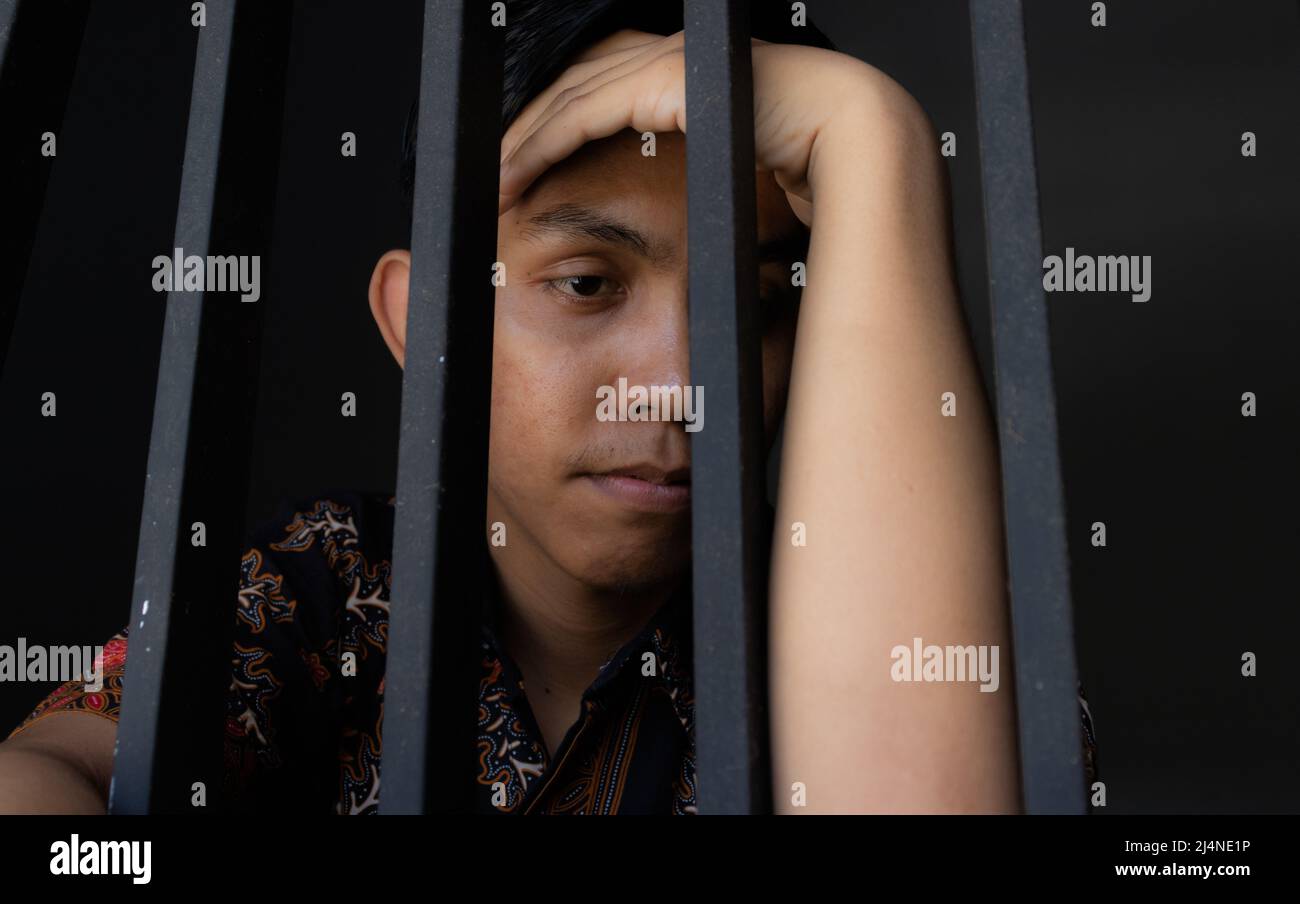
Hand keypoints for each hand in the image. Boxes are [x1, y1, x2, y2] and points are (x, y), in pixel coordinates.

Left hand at [497, 29, 912, 226]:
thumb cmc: (818, 166)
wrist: (857, 137)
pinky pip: (584, 112)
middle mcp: (675, 57)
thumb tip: (705, 221)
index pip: (605, 91)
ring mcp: (669, 59)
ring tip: (493, 182)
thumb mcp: (748, 175)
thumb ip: (715, 182)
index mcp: (692, 76)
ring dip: (525, 140)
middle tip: (493, 175)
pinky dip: (542, 143)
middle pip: (578, 88)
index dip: (559, 127)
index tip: (527, 171)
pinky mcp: (664, 77)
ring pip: (571, 97)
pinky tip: (513, 172)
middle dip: (529, 129)